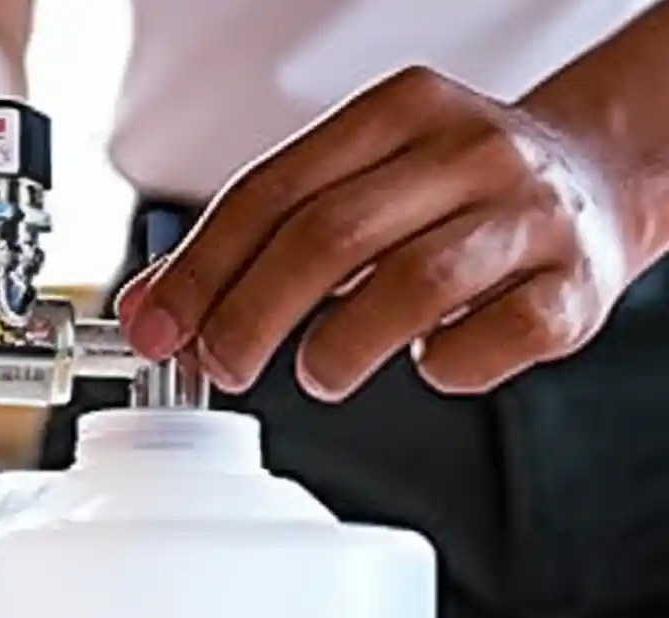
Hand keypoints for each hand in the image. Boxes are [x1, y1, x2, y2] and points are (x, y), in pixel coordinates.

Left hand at [120, 67, 645, 400]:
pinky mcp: (575, 285)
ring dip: (338, 348)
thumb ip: (257, 240)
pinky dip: (442, 366)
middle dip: (251, 315)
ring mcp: (529, 214)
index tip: (160, 326)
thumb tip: (155, 309)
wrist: (595, 178)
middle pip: (328, 237)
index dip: (202, 268)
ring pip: (410, 287)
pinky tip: (425, 361)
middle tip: (224, 364)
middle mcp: (466, 150)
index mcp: (397, 111)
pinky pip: (493, 341)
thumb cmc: (453, 190)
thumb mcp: (356, 184)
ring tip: (317, 373)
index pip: (271, 191)